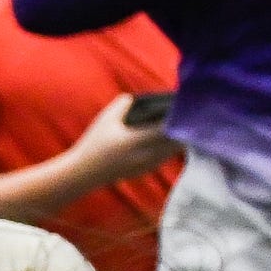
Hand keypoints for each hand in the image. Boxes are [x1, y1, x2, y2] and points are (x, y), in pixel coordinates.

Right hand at [60, 93, 181, 190]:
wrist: (84, 172)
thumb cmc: (93, 144)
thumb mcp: (105, 120)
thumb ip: (123, 104)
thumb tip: (138, 97)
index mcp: (136, 140)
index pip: (168, 129)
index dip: (178, 118)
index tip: (183, 107)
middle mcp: (145, 155)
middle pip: (177, 141)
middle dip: (183, 128)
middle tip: (186, 114)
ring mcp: (147, 165)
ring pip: (173, 150)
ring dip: (177, 138)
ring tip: (179, 124)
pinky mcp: (146, 170)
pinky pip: (164, 157)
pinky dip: (168, 147)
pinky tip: (167, 138)